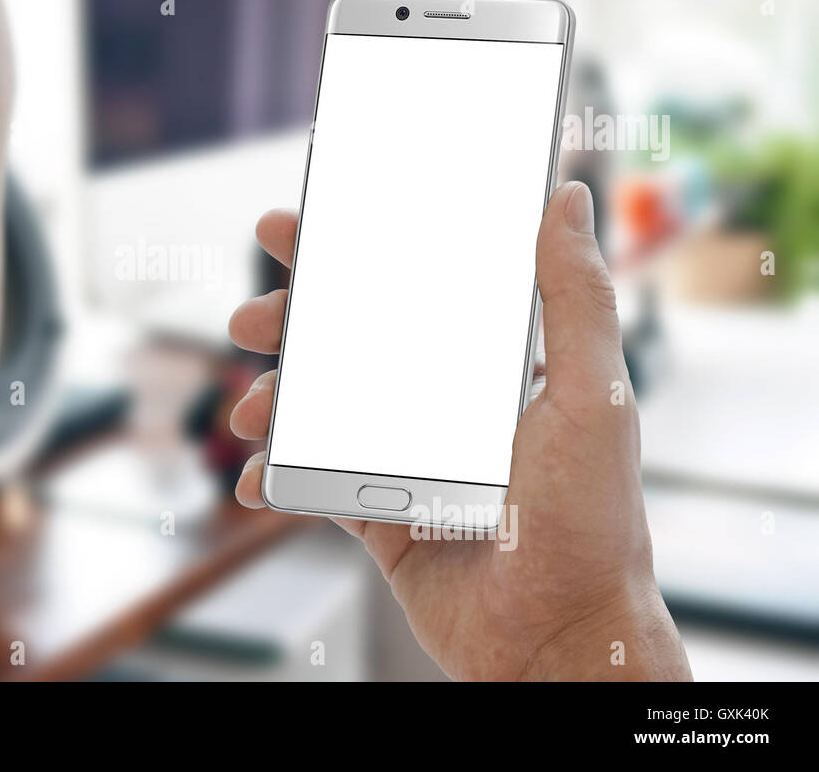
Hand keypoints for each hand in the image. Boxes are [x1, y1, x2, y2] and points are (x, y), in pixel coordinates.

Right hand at [228, 182, 691, 680]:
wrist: (555, 641)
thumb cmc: (589, 522)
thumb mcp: (590, 397)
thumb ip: (575, 299)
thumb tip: (567, 199)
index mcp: (488, 368)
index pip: (414, 290)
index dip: (354, 255)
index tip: (301, 229)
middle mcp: (441, 407)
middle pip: (350, 343)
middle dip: (292, 324)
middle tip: (252, 319)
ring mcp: (404, 460)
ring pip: (318, 409)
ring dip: (272, 400)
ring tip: (250, 410)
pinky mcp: (377, 515)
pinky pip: (310, 482)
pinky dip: (273, 477)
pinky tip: (255, 477)